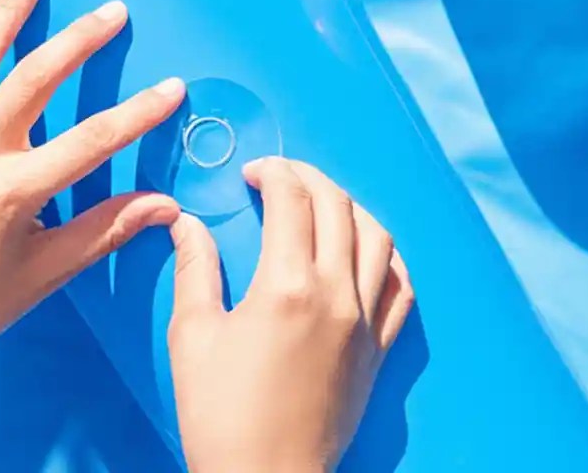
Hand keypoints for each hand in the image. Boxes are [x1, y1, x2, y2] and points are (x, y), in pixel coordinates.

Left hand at [0, 0, 185, 372]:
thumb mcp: (41, 276)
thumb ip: (102, 232)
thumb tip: (165, 207)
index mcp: (11, 194)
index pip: (91, 142)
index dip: (138, 113)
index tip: (173, 86)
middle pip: (32, 83)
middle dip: (77, 41)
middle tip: (114, 9)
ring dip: (6, 17)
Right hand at [167, 158, 413, 472]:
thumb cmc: (220, 414)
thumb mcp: (192, 336)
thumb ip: (195, 269)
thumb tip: (185, 223)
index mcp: (287, 285)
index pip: (293, 199)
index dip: (274, 172)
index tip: (254, 173)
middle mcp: (337, 294)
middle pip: (338, 207)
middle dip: (309, 177)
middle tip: (281, 176)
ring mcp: (366, 322)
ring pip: (378, 238)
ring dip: (350, 207)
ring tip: (321, 204)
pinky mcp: (379, 350)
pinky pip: (402, 288)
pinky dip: (388, 257)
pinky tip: (367, 250)